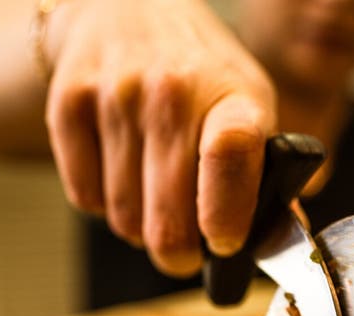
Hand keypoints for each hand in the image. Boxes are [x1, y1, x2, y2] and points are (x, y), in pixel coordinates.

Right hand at [45, 0, 276, 275]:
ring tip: (152, 199)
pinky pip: (86, 200)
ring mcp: (116, 95)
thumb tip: (284, 243)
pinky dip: (102, 205)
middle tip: (186, 250)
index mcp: (230, 96)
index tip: (224, 242)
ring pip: (125, 221)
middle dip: (179, 254)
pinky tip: (119, 175)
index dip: (225, 216)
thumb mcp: (249, 110)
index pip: (230, 156)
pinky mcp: (69, 103)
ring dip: (139, 229)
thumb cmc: (200, 78)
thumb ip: (268, 179)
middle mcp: (171, 91)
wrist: (128, 10)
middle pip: (167, 223)